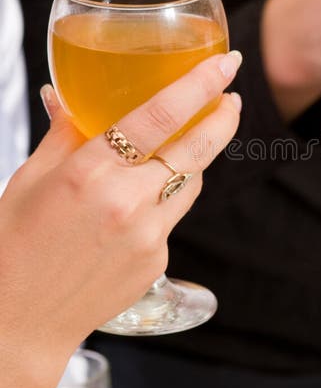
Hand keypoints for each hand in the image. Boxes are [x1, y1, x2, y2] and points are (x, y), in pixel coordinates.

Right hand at [0, 50, 241, 365]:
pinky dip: (167, 198)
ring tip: (188, 141)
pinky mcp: (158, 262)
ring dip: (197, 157)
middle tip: (232, 96)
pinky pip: (174, 216)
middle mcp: (126, 202)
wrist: (19, 322)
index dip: (200, 84)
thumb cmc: (14, 246)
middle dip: (224, 116)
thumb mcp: (30, 178)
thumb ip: (63, 133)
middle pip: (197, 148)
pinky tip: (144, 201)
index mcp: (89, 172)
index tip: (225, 65)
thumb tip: (67, 96)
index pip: (161, 115)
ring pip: (191, 181)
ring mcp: (148, 236)